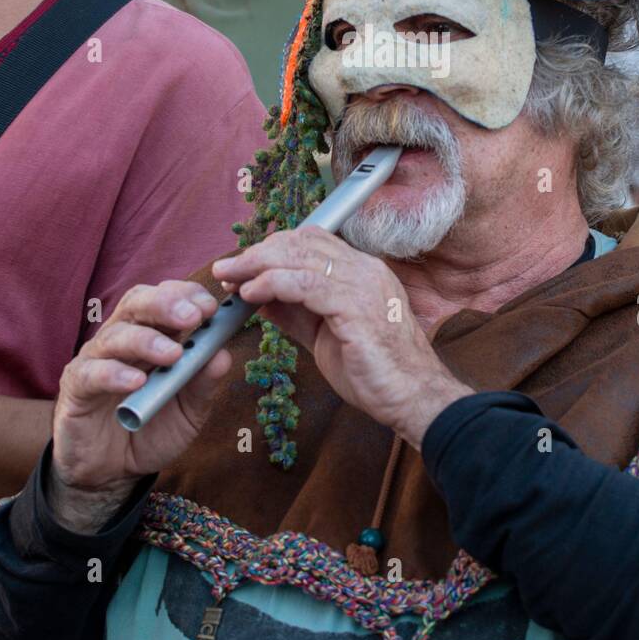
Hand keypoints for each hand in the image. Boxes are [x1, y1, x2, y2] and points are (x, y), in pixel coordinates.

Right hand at [51, 281, 226, 507]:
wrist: (113, 471)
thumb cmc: (153, 429)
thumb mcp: (189, 410)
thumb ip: (204, 384)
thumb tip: (223, 354)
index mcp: (153, 334)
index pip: (165, 297)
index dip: (187, 295)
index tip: (211, 307)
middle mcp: (123, 339)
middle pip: (137, 303)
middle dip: (166, 304)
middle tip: (193, 317)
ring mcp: (97, 360)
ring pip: (116, 335)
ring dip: (147, 341)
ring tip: (172, 354)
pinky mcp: (76, 387)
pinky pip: (92, 373)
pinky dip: (115, 374)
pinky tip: (136, 382)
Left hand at [212, 230, 472, 449]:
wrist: (412, 398)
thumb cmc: (373, 372)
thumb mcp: (324, 334)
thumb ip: (296, 312)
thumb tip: (258, 296)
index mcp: (362, 271)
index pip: (312, 240)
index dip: (273, 248)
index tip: (242, 266)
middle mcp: (365, 269)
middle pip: (303, 242)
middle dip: (258, 252)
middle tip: (226, 269)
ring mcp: (364, 285)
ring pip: (302, 257)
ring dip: (258, 265)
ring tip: (231, 279)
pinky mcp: (358, 308)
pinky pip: (307, 284)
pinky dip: (274, 283)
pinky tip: (252, 294)